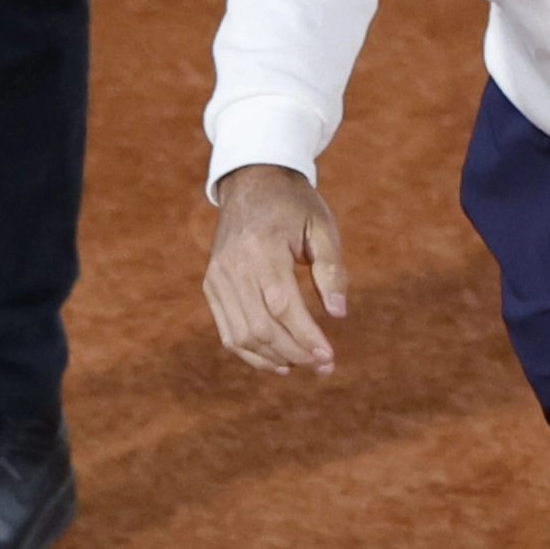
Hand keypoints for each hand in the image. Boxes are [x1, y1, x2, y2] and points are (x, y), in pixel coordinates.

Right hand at [203, 163, 347, 374]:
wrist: (252, 182)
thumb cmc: (294, 205)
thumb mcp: (322, 227)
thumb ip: (331, 269)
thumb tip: (338, 313)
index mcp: (262, 248)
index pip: (282, 305)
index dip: (305, 336)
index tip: (329, 356)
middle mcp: (233, 266)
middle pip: (261, 326)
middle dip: (295, 353)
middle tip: (325, 366)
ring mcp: (217, 278)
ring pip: (241, 335)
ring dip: (274, 358)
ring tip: (306, 365)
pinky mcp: (211, 286)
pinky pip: (227, 330)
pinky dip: (251, 352)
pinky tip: (278, 362)